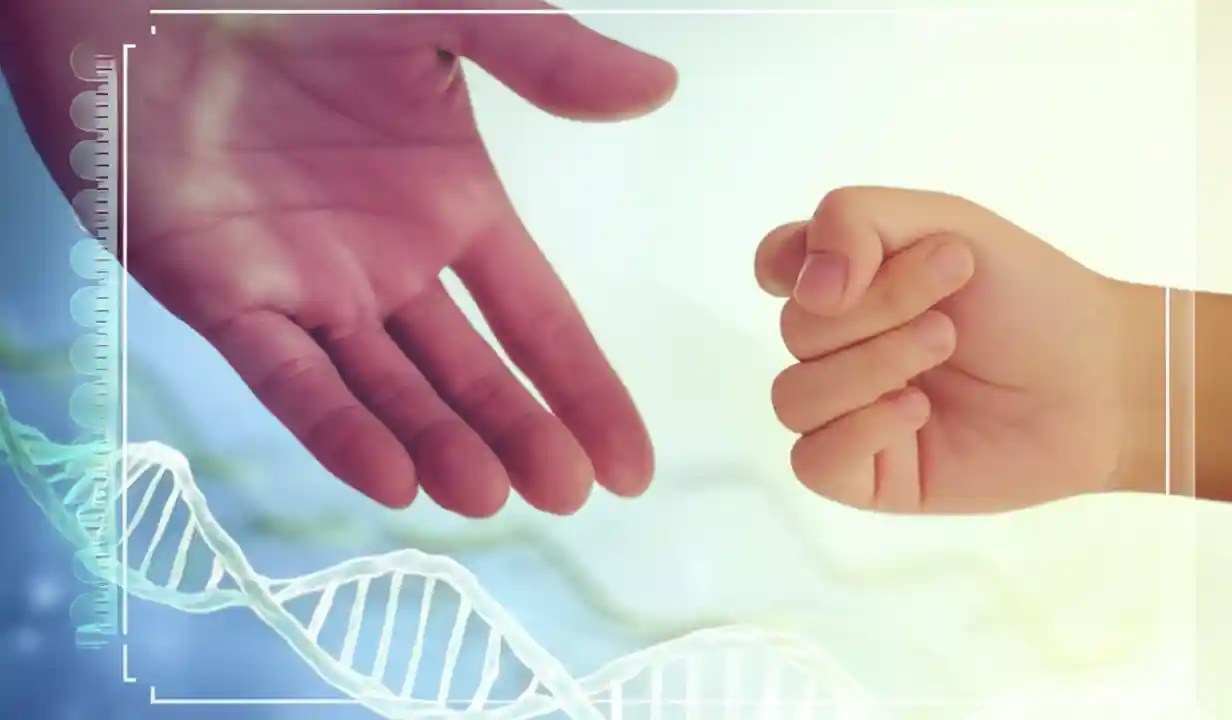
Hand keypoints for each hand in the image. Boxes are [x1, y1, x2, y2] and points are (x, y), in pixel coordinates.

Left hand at [14, 3, 676, 515]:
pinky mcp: (222, 296)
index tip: (629, 467)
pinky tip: (394, 476)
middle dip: (521, 435)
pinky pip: (288, 377)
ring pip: (386, 391)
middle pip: (470, 375)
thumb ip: (544, 58)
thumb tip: (657, 88)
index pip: (536, 320)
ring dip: (437, 446)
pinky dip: (337, 428)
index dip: (586, 392)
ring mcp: (308, 287)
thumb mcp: (442, 15)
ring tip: (486, 496)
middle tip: (565, 493)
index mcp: (450, 204)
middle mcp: (387, 262)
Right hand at [756, 188, 1148, 513]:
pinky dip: (860, 430)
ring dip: (871, 365)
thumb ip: (855, 221)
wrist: (1103, 377)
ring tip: (944, 346)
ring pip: (794, 396)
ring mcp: (849, 414)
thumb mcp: (947, 223)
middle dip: (876, 306)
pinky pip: (813, 459)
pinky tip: (917, 411)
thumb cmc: (1029, 296)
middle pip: (794, 329)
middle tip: (954, 297)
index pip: (776, 268)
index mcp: (850, 285)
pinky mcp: (868, 475)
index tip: (852, 262)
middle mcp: (839, 349)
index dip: (793, 264)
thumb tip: (803, 289)